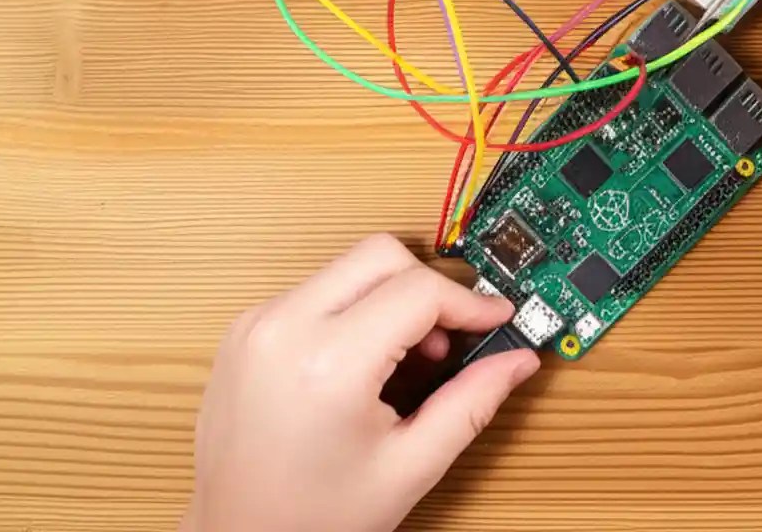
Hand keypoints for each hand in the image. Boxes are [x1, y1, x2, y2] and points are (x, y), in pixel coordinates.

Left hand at [181, 234, 539, 531]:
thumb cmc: (308, 518)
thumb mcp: (409, 467)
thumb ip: (471, 404)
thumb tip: (515, 362)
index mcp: (327, 365)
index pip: (419, 291)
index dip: (470, 302)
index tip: (494, 320)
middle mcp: (283, 330)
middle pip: (381, 256)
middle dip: (430, 287)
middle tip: (451, 339)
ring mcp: (257, 325)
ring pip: (349, 267)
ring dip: (391, 297)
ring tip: (407, 359)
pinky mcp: (246, 330)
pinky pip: (317, 290)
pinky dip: (354, 310)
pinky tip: (367, 362)